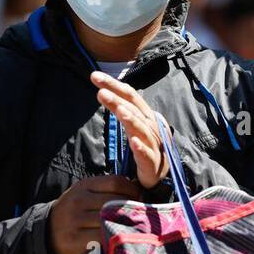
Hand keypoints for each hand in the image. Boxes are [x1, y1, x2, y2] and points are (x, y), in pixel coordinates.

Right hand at [48, 175, 141, 253]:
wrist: (46, 231)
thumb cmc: (75, 211)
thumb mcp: (87, 194)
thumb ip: (108, 190)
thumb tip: (139, 189)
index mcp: (84, 185)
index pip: (116, 182)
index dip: (132, 190)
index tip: (140, 198)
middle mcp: (78, 200)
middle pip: (115, 201)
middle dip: (131, 208)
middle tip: (140, 215)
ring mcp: (74, 219)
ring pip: (109, 219)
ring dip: (124, 224)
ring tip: (132, 227)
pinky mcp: (73, 239)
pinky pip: (101, 237)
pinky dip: (112, 238)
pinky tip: (117, 238)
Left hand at [92, 71, 168, 188]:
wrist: (159, 176)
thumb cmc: (145, 148)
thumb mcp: (134, 127)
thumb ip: (124, 111)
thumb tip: (106, 93)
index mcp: (145, 117)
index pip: (130, 96)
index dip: (114, 85)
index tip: (95, 76)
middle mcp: (151, 127)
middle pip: (134, 109)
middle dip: (117, 99)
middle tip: (100, 90)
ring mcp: (153, 144)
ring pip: (141, 129)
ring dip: (131, 119)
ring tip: (119, 110)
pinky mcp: (152, 163)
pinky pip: (146, 154)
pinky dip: (141, 148)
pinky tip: (133, 142)